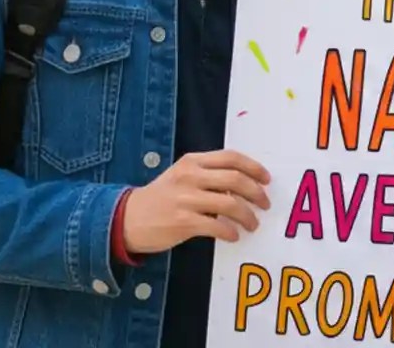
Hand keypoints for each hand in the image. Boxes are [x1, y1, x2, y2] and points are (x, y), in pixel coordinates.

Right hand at [122, 150, 271, 253]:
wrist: (127, 218)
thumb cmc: (161, 197)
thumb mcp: (182, 176)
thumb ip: (208, 175)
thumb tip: (243, 184)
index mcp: (192, 161)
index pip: (231, 157)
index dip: (254, 167)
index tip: (266, 179)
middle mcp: (190, 176)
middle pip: (235, 179)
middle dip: (256, 193)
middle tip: (265, 204)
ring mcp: (186, 199)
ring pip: (230, 203)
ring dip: (248, 216)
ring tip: (252, 224)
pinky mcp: (182, 222)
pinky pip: (217, 226)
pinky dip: (230, 232)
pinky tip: (233, 236)